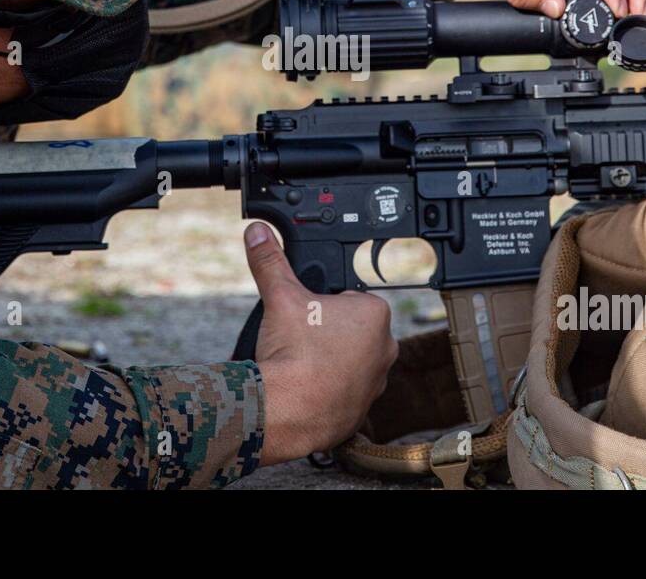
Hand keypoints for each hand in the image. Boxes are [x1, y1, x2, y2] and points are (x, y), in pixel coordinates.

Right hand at [244, 223, 396, 464]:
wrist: (288, 412)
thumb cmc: (293, 354)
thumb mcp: (279, 297)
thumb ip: (271, 261)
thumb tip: (259, 232)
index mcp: (374, 313)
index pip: (347, 298)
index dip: (320, 304)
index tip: (303, 316)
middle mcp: (386, 347)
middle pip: (348, 329)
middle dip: (326, 332)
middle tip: (299, 340)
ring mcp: (377, 381)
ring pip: (348, 361)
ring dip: (328, 361)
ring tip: (300, 365)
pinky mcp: (363, 409)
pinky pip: (345, 391)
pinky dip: (327, 390)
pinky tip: (305, 389)